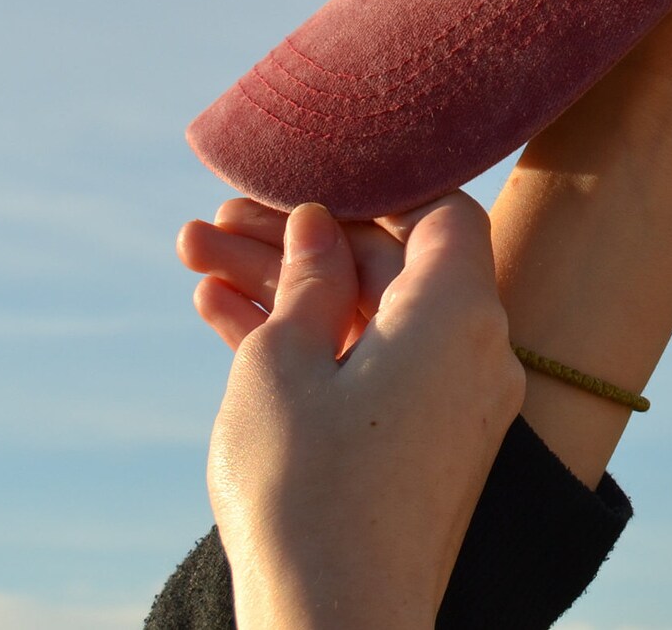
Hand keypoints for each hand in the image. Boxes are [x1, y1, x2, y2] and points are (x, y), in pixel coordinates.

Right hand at [198, 194, 522, 629]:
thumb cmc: (308, 489)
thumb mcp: (285, 363)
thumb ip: (308, 279)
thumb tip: (321, 229)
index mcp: (460, 311)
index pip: (442, 211)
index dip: (375, 190)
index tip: (307, 182)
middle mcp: (477, 350)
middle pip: (391, 265)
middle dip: (299, 242)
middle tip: (216, 222)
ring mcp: (453, 404)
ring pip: (370, 319)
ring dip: (288, 290)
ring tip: (195, 261)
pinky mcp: (425, 449)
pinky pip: (373, 371)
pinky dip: (312, 346)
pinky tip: (221, 316)